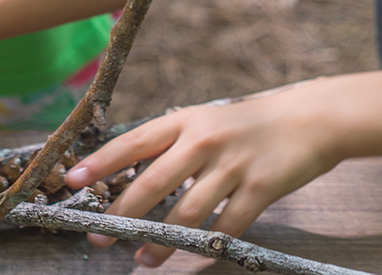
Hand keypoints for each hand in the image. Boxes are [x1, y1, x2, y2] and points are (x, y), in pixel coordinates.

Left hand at [63, 92, 340, 267]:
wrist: (309, 120)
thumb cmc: (247, 125)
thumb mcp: (204, 121)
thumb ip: (171, 144)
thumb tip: (128, 172)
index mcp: (184, 123)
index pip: (133, 144)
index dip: (100, 164)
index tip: (72, 182)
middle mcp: (203, 141)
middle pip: (152, 183)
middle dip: (121, 215)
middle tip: (99, 238)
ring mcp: (233, 165)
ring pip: (186, 213)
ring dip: (160, 242)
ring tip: (143, 261)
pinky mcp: (261, 187)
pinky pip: (226, 226)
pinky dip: (206, 245)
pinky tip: (191, 256)